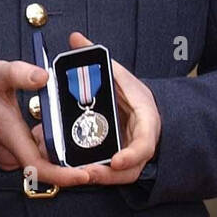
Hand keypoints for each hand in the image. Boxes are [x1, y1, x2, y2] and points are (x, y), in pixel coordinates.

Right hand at [0, 59, 90, 188]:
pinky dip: (42, 144)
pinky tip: (47, 127)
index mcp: (11, 138)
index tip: (85, 175)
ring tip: (69, 129)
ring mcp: (6, 155)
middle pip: (46, 164)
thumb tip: (43, 76)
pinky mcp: (5, 153)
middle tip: (88, 139)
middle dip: (67, 155)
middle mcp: (9, 153)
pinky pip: (30, 153)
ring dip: (54, 148)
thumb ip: (20, 73)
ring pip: (38, 158)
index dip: (64, 176)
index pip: (40, 168)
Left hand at [65, 32, 160, 184]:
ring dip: (97, 178)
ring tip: (73, 174)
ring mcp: (130, 156)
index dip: (131, 154)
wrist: (140, 108)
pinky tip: (70, 171)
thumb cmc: (130, 93)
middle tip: (85, 173)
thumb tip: (76, 38)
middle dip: (107, 174)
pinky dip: (91, 174)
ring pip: (117, 177)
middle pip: (129, 170)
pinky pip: (106, 174)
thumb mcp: (118, 73)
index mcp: (146, 122)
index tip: (116, 161)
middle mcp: (140, 144)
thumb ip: (98, 59)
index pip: (144, 144)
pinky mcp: (117, 163)